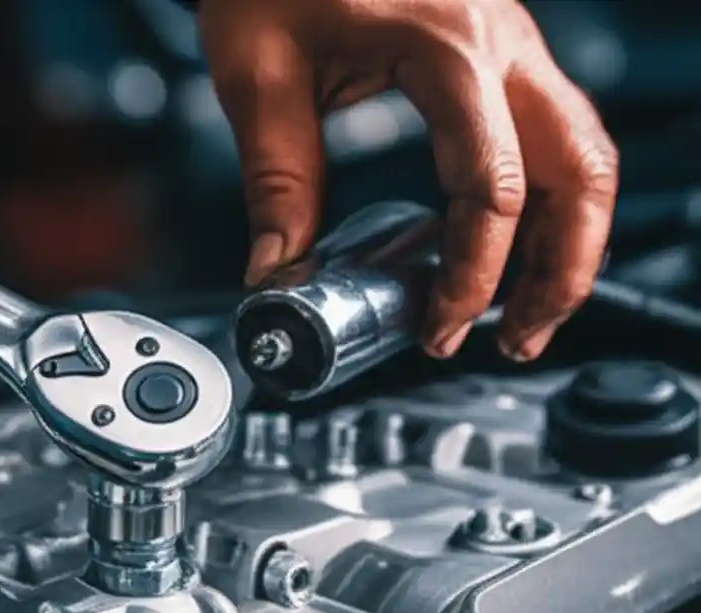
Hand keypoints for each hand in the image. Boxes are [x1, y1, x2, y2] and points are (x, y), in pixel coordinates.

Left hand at [199, 0, 617, 359]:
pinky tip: (507, 245)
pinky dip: (548, 199)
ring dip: (568, 240)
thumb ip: (276, 177)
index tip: (439, 330)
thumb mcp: (258, 71)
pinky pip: (554, 132)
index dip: (473, 276)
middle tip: (512, 339)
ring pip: (585, 152)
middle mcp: (501, 43)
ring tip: (521, 312)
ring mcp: (512, 43)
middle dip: (559, 271)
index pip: (490, 188)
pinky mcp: (500, 50)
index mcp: (447, 48)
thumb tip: (277, 270)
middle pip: (581, 172)